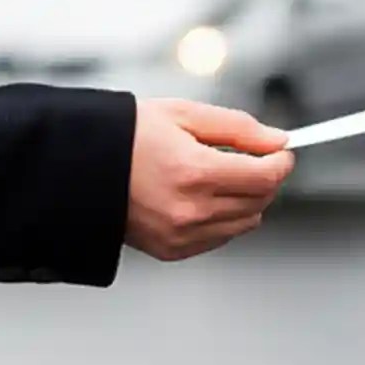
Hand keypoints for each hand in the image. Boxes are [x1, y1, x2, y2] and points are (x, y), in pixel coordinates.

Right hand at [127, 99, 293, 260]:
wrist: (83, 167)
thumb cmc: (125, 136)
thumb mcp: (184, 114)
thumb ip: (238, 128)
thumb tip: (276, 140)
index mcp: (195, 172)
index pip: (266, 176)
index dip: (281, 162)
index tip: (281, 152)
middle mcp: (191, 209)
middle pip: (261, 201)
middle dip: (264, 178)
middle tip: (250, 159)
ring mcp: (181, 235)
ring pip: (245, 223)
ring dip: (246, 200)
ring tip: (218, 176)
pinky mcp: (173, 250)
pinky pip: (220, 238)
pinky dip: (223, 218)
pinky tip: (201, 196)